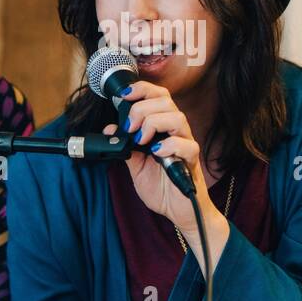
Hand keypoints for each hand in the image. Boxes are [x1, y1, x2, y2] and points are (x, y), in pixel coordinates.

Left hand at [106, 81, 228, 259]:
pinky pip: (187, 145)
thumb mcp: (136, 166)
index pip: (158, 96)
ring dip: (154, 123)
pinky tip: (156, 152)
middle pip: (166, 101)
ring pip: (177, 117)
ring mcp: (186, 145)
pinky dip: (170, 145)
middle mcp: (176, 132)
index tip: (124, 95)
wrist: (178, 211)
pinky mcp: (191, 161)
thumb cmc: (161, 187)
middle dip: (143, 108)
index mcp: (163, 128)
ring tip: (142, 140)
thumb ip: (126, 147)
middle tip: (130, 127)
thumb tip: (110, 130)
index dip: (142, 89)